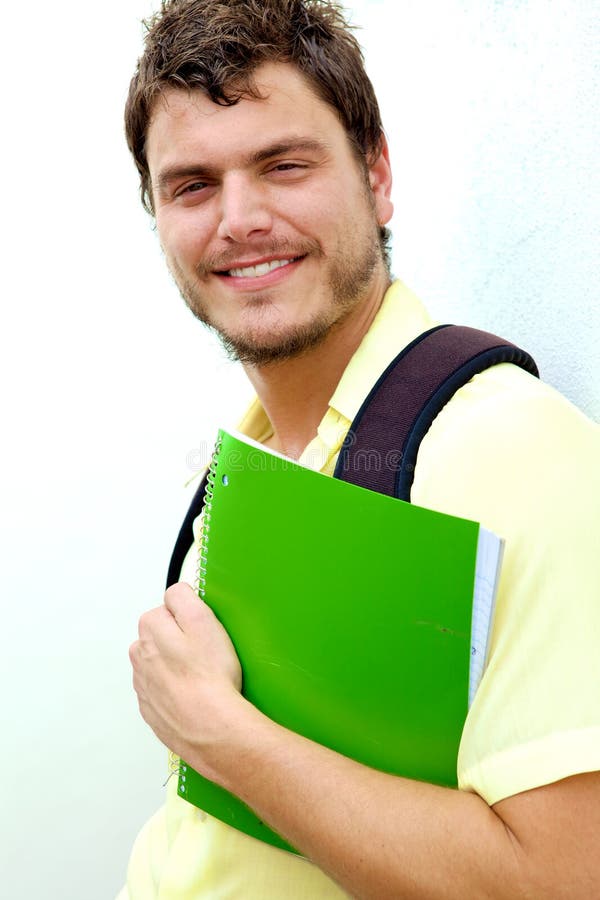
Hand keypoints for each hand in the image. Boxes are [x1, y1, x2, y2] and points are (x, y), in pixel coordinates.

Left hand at [129, 582, 242, 768]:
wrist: (210, 728)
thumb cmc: (210, 675)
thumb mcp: (202, 619)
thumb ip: (183, 597)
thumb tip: (175, 593)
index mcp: (149, 630)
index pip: (168, 609)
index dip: (190, 619)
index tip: (204, 633)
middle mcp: (139, 656)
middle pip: (162, 636)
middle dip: (180, 642)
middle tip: (206, 655)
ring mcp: (143, 685)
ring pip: (161, 665)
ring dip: (177, 667)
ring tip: (203, 678)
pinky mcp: (151, 711)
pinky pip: (163, 692)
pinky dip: (177, 692)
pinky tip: (195, 697)